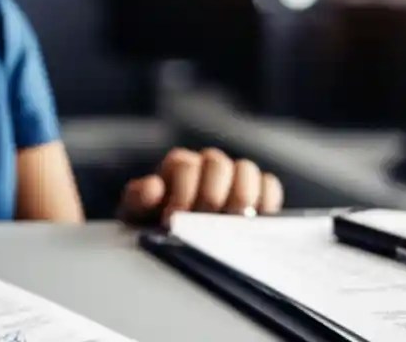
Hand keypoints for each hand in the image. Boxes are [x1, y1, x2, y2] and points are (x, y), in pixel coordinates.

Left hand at [117, 147, 282, 226]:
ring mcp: (235, 176)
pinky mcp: (259, 193)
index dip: (181, 193)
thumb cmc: (153, 226)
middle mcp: (208, 164)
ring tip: (229, 222)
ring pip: (247, 169)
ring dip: (238, 197)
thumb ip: (137, 199)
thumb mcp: (136, 214)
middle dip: (209, 196)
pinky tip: (252, 220)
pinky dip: (264, 201)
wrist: (175, 242)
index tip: (174, 219)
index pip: (185, 164)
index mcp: (179, 165)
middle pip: (218, 164)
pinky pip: (269, 185)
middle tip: (202, 222)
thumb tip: (153, 187)